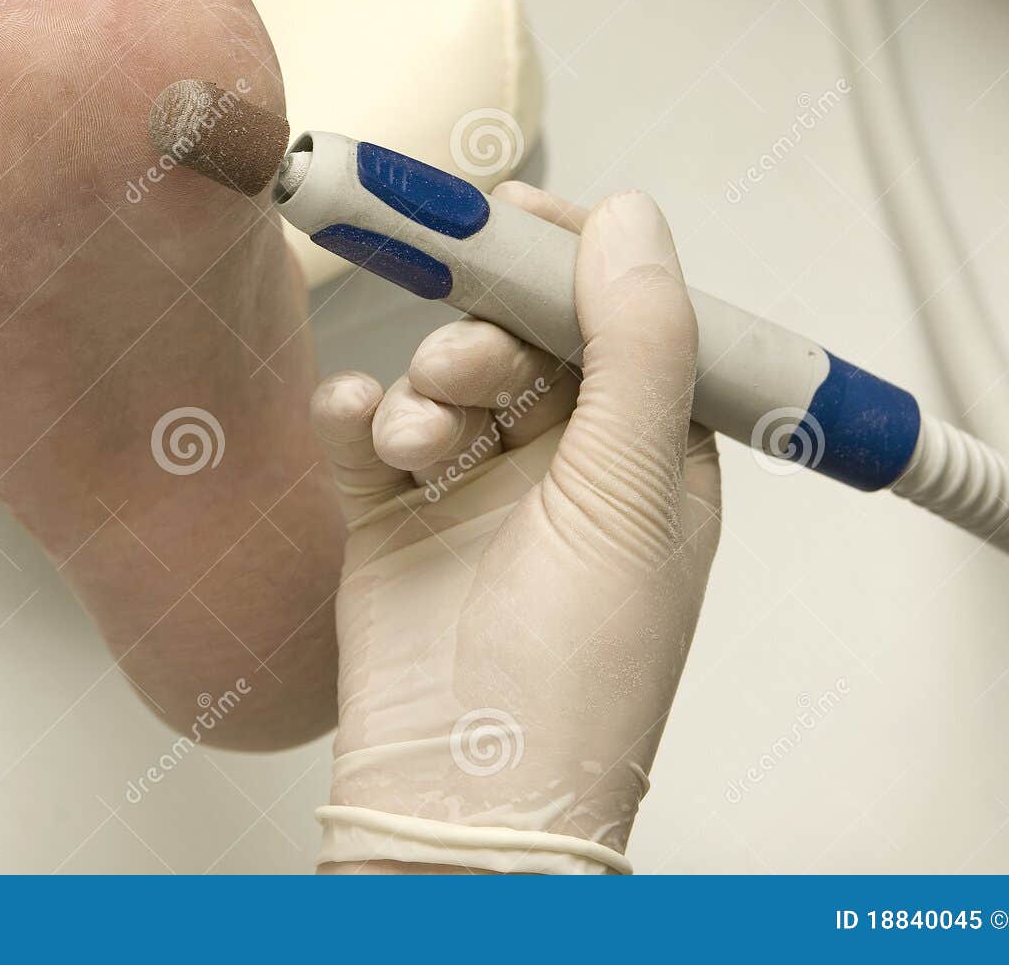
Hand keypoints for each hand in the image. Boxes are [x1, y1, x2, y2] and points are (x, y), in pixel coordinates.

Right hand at [310, 186, 720, 873]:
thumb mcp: (632, 494)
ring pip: (444, 375)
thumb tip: (633, 221)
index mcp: (650, 457)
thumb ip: (637, 344)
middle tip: (466, 362)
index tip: (520, 215)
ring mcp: (475, 488)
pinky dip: (359, 417)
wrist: (463, 793)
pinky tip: (358, 430)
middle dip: (487, 335)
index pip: (623, 321)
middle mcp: (567, 464)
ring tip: (421, 438)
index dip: (575, 262)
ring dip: (428, 387)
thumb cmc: (577, 676)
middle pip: (524, 337)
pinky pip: (369, 429)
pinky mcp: (394, 515)